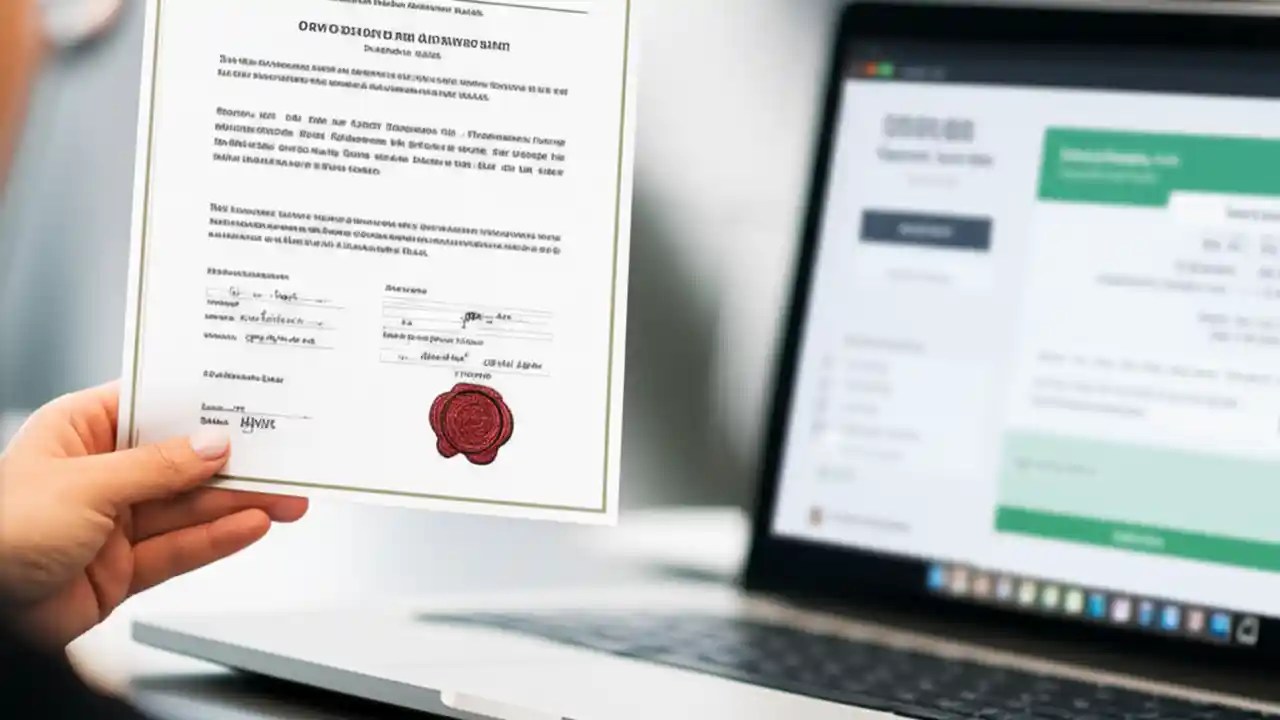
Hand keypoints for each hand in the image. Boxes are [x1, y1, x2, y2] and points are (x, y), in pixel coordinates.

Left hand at [0, 382, 307, 646]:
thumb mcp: (84, 484)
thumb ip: (158, 467)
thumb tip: (211, 446)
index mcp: (77, 433)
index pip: (152, 409)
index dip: (201, 407)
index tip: (249, 403)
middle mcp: (97, 475)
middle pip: (181, 463)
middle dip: (233, 464)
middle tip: (283, 458)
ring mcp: (111, 525)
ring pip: (188, 508)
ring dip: (238, 503)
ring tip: (286, 496)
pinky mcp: (121, 570)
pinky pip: (180, 550)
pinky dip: (218, 539)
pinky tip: (253, 525)